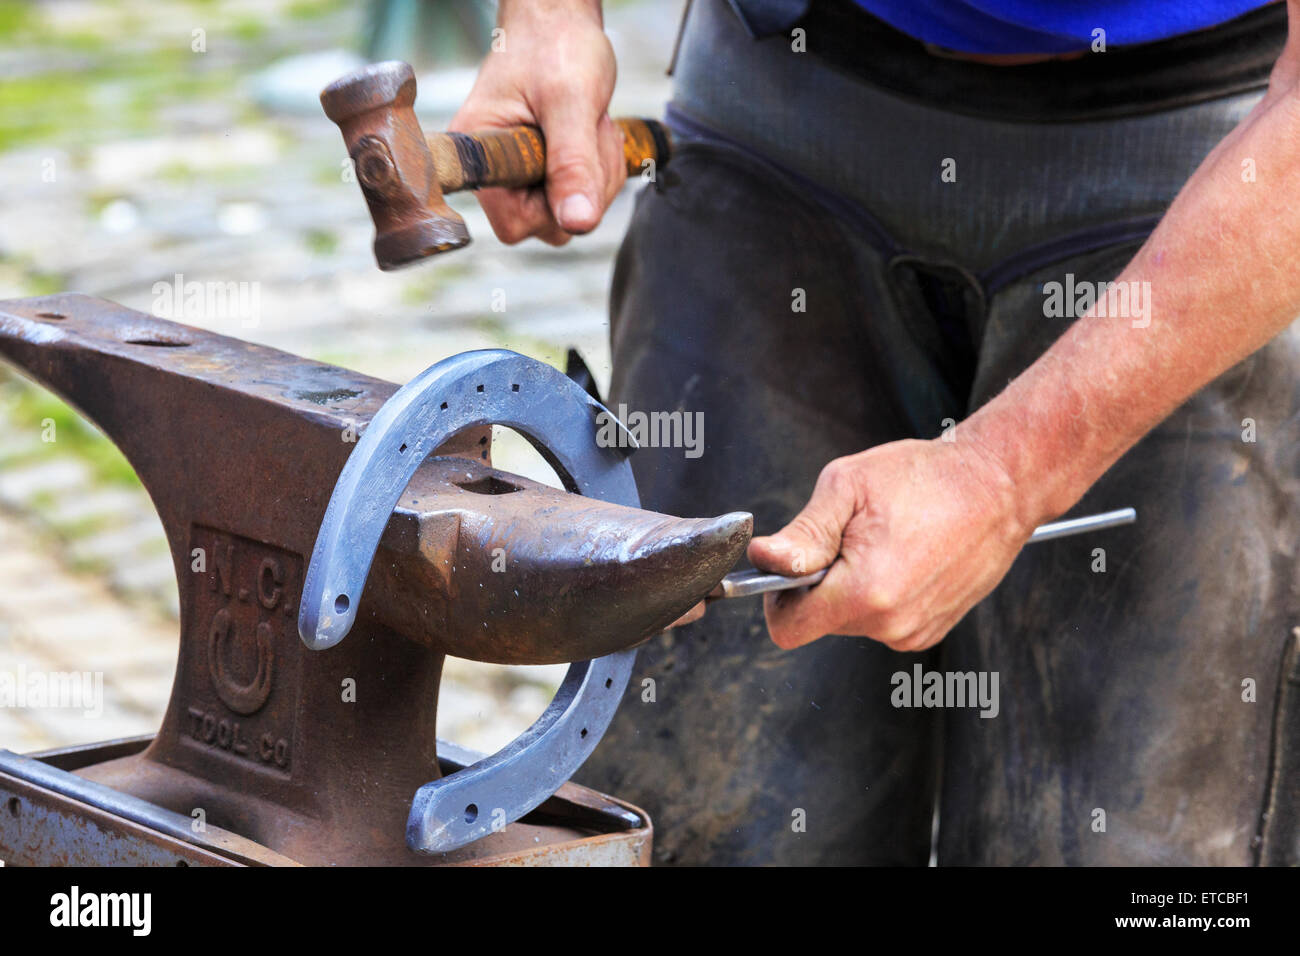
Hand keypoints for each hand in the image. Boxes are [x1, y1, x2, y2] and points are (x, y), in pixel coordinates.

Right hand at [449, 0, 625, 245]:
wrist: (559, 18)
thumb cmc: (556, 45)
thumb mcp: (570, 103)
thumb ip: (572, 164)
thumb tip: (578, 224)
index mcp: (481, 157)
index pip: (514, 225)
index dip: (553, 206)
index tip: (567, 156)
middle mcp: (494, 174)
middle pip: (550, 224)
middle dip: (586, 183)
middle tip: (589, 130)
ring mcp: (519, 174)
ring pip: (571, 213)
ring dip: (598, 173)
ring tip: (590, 123)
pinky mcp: (542, 170)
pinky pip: (580, 196)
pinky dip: (600, 169)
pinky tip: (592, 131)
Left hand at [747, 438, 1031, 650]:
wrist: (1000, 484)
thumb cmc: (927, 478)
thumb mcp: (848, 487)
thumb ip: (801, 534)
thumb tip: (764, 560)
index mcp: (864, 593)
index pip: (788, 629)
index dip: (777, 597)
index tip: (792, 565)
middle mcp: (891, 624)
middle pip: (820, 622)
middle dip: (820, 584)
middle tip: (850, 537)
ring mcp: (915, 631)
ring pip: (851, 621)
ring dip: (852, 587)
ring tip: (884, 541)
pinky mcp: (932, 629)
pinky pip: (882, 620)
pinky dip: (880, 593)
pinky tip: (905, 556)